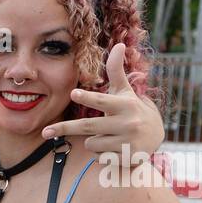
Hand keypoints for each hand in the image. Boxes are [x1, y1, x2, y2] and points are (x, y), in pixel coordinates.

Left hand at [42, 43, 163, 155]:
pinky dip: (100, 154)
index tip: (73, 93)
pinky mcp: (126, 158)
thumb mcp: (125, 91)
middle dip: (65, 128)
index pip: (102, 101)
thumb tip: (119, 44)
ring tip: (108, 136)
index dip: (87, 98)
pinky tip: (114, 149)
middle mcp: (127, 123)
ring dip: (93, 141)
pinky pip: (99, 158)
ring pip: (92, 144)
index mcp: (126, 105)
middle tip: (45, 132)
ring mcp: (127, 142)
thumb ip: (117, 71)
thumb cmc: (132, 110)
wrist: (156, 137)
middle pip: (88, 126)